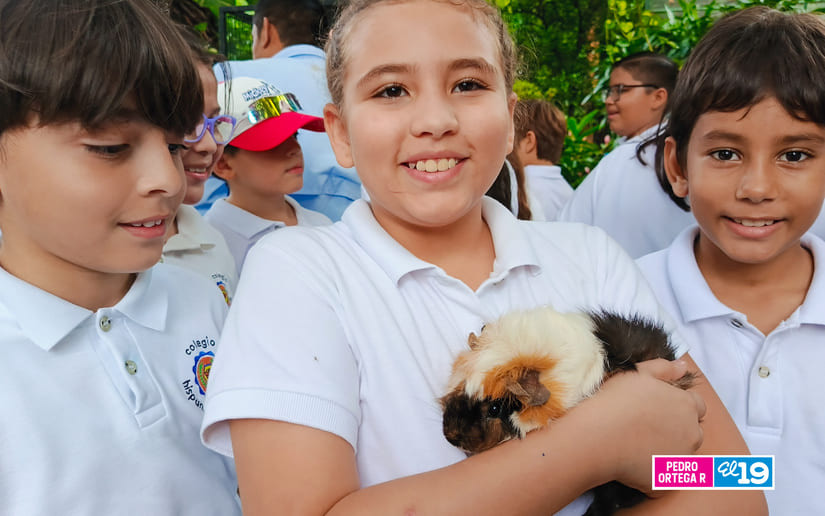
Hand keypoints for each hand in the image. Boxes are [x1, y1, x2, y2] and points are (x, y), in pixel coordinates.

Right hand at [580, 359, 705, 494]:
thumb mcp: (638, 373)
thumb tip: (684, 367)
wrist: (596, 436)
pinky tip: (631, 464)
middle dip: (676, 430)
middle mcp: (692, 433)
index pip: (696, 406)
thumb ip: (665, 368)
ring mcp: (681, 460)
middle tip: (645, 427)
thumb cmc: (615, 401)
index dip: (678, 406)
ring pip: (680, 456)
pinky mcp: (667, 483)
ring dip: (666, 452)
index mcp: (687, 405)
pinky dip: (653, 475)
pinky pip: (664, 479)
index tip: (657, 408)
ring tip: (636, 446)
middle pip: (692, 432)